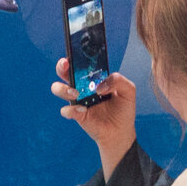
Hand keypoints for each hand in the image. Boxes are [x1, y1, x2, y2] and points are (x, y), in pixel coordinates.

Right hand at [51, 58, 136, 179]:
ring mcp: (77, 100)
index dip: (74, 56)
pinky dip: (72, 109)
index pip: (81, 63)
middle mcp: (82, 86)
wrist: (121, 131)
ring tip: (76, 93)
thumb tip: (99, 85)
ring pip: (58, 88)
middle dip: (62, 66)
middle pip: (63, 71)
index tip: (74, 55)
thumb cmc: (123, 109)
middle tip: (67, 66)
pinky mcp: (76, 114)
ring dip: (63, 88)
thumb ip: (118, 80)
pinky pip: (66, 110)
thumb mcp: (128, 90)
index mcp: (93, 78)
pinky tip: (84, 110)